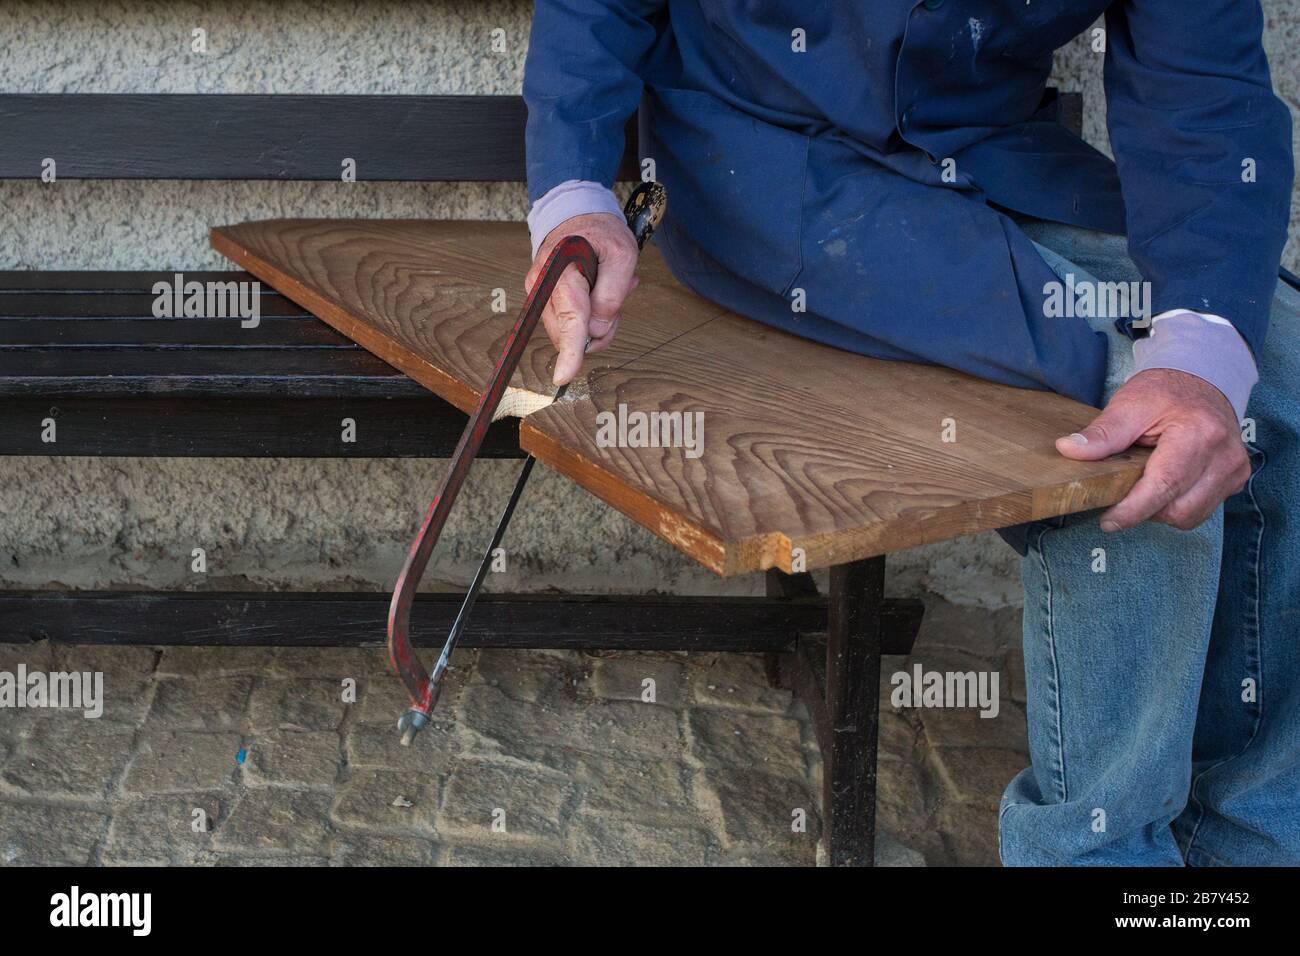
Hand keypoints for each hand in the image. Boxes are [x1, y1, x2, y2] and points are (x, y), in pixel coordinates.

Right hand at [525, 212, 638, 385]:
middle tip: (620, 292)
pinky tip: (595, 290)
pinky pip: (568, 323)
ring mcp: (538, 295)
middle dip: (601, 326)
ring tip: (607, 286)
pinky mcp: (542, 302)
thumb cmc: (600, 233)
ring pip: (571, 332)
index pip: (569, 319)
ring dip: (596, 319)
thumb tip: (596, 329)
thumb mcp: (622, 255)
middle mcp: (541, 287)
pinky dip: (587, 314)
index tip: (564, 377)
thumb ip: (612, 293)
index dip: (570, 351)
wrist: (576, 216)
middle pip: (572, 333)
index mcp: (560, 272)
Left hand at [1055, 368, 1250, 531]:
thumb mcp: (1129, 404)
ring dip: (1160, 511)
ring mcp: (1233, 471)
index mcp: (1199, 434)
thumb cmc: (1165, 391)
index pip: (1164, 486)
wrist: (1202, 380)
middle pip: (1178, 510)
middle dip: (1144, 511)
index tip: (1108, 520)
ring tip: (1141, 488)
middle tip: (1118, 498)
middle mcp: (1224, 457)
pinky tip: (1161, 487)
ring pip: (1190, 516)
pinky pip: (1201, 509)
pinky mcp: (1235, 479)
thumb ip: (1102, 432)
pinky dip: (1176, 505)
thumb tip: (1068, 449)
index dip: (1133, 510)